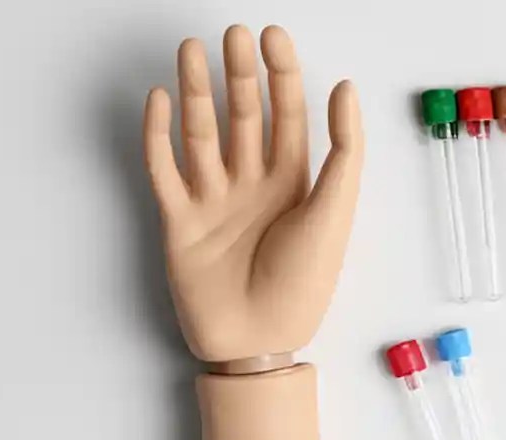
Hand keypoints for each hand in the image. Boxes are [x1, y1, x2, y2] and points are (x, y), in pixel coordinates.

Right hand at [143, 25, 363, 362]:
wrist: (260, 340)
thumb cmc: (304, 283)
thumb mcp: (334, 212)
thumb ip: (342, 152)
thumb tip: (346, 88)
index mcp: (294, 184)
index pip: (287, 117)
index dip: (281, 76)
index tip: (272, 36)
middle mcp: (252, 186)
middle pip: (243, 118)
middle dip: (238, 75)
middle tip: (233, 33)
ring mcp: (214, 202)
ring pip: (201, 135)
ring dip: (196, 92)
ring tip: (190, 50)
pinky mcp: (179, 222)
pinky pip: (164, 170)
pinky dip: (159, 136)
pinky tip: (160, 101)